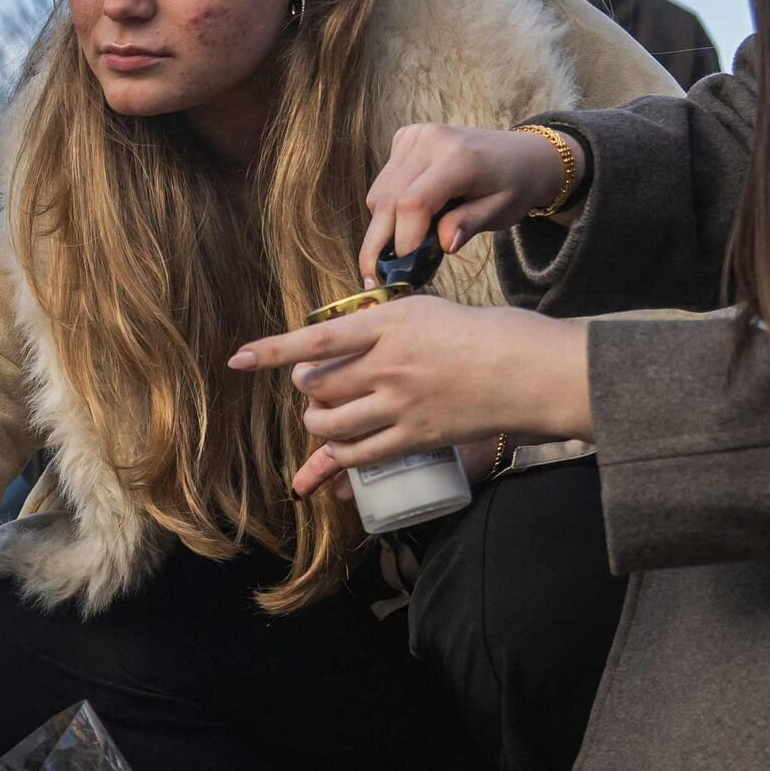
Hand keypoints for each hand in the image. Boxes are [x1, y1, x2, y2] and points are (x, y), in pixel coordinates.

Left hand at [228, 295, 592, 496]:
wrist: (529, 370)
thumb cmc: (485, 333)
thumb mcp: (429, 310)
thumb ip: (386, 323)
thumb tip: (350, 336)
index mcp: (389, 322)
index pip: (315, 339)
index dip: (272, 350)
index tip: (240, 358)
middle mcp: (387, 363)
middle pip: (318, 384)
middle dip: (306, 387)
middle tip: (313, 385)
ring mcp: (399, 403)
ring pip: (332, 422)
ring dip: (317, 422)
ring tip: (321, 417)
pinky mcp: (414, 436)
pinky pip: (360, 455)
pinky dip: (338, 460)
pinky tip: (332, 460)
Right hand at [360, 122, 577, 272]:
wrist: (520, 154)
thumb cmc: (513, 186)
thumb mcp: (501, 211)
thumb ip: (470, 224)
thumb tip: (444, 245)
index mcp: (460, 157)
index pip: (414, 202)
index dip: (404, 239)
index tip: (403, 271)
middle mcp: (431, 139)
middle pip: (388, 200)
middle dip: (380, 244)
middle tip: (376, 280)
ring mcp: (415, 135)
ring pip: (379, 195)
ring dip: (382, 228)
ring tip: (403, 250)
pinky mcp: (405, 137)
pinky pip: (382, 184)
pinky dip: (388, 208)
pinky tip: (409, 219)